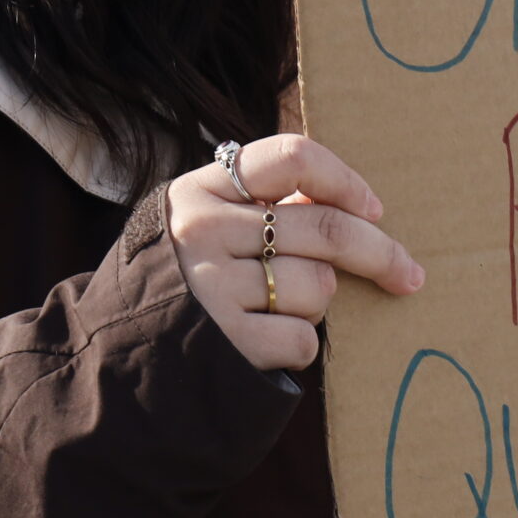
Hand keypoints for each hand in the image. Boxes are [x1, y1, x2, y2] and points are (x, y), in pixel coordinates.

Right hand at [168, 134, 423, 373]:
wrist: (108, 361)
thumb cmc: (176, 286)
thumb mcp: (201, 225)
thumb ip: (259, 207)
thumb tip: (354, 208)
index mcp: (200, 190)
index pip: (292, 157)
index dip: (345, 182)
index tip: (373, 209)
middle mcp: (202, 230)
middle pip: (327, 230)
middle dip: (379, 253)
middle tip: (409, 274)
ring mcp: (211, 287)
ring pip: (319, 286)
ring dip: (315, 305)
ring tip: (274, 311)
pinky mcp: (223, 343)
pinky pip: (304, 338)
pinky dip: (298, 346)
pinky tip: (264, 344)